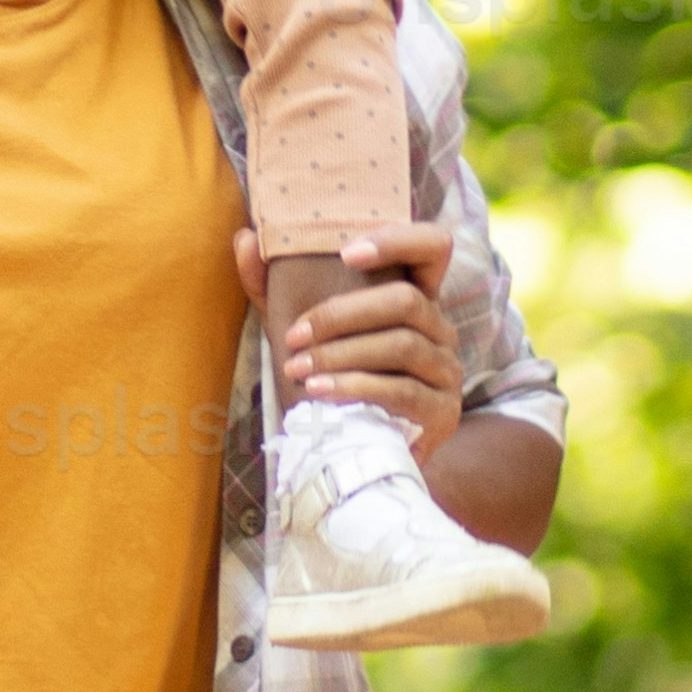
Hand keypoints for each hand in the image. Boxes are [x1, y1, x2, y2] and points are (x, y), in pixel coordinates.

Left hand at [238, 221, 458, 430]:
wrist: (365, 453)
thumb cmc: (334, 378)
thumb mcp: (303, 330)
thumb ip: (274, 287)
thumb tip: (245, 238)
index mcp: (414, 298)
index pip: (432, 245)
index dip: (397, 240)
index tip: (346, 251)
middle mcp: (439, 328)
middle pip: (406, 300)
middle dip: (342, 315)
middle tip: (294, 335)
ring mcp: (446, 370)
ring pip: (403, 345)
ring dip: (342, 355)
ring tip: (299, 369)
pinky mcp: (443, 411)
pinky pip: (402, 391)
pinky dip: (356, 388)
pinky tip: (320, 393)